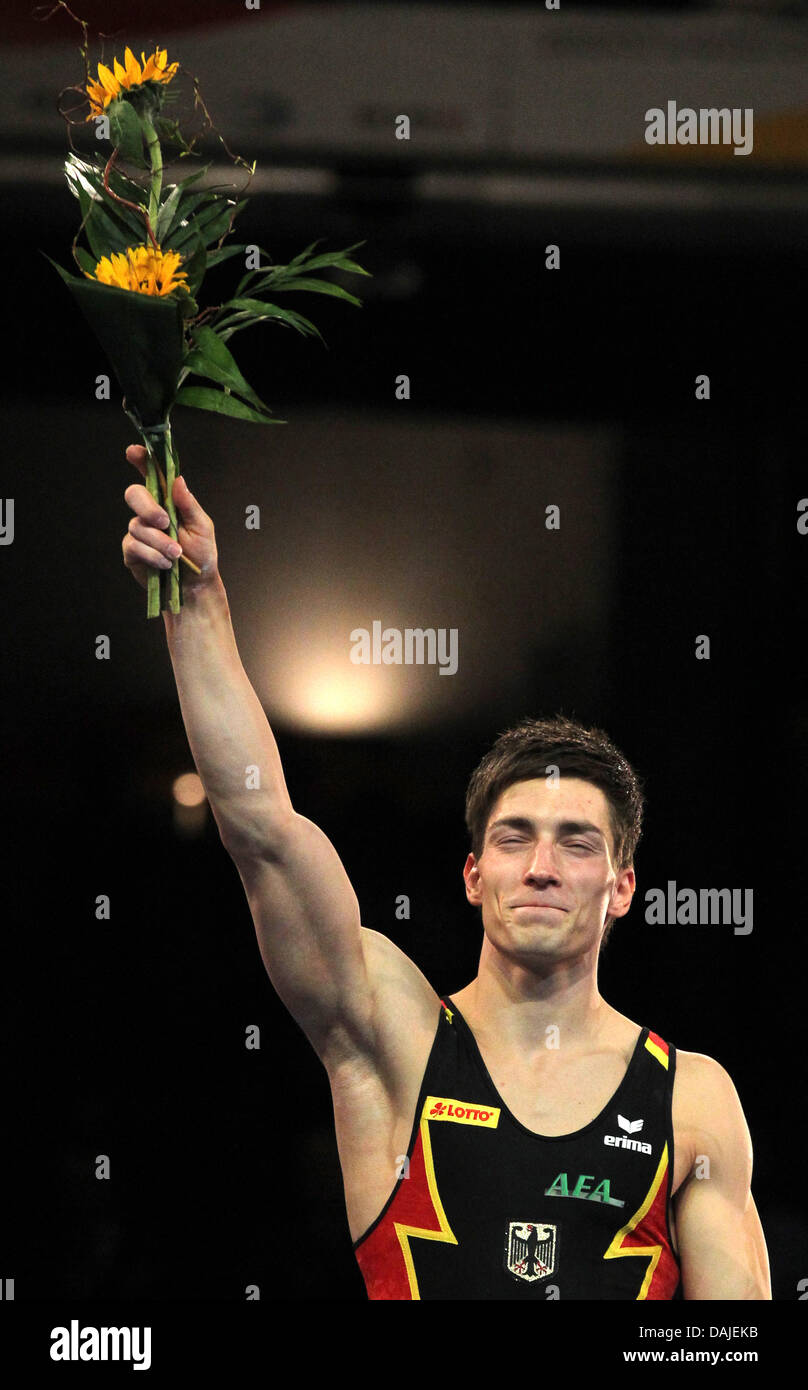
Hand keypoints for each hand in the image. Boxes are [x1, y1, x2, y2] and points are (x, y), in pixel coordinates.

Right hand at [121, 444, 218, 593]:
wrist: (194, 586)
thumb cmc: (201, 554)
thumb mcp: (203, 527)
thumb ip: (189, 505)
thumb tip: (178, 480)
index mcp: (167, 501)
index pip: (150, 475)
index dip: (140, 461)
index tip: (133, 452)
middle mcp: (149, 513)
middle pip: (134, 494)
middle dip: (148, 507)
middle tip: (165, 522)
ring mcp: (138, 532)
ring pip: (137, 527)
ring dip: (160, 542)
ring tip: (177, 555)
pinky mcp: (131, 551)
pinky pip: (134, 546)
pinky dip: (152, 555)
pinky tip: (165, 564)